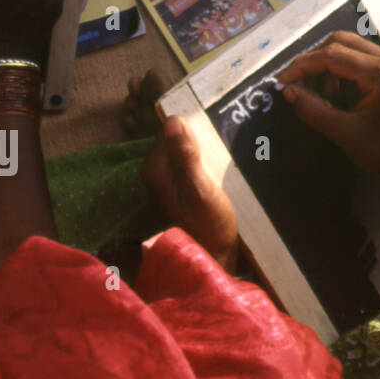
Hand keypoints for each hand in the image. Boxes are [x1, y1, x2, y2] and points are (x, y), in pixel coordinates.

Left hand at [141, 115, 238, 271]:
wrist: (215, 257)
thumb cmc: (209, 225)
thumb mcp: (201, 189)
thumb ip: (185, 157)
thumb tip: (174, 121)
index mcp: (154, 167)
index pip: (171, 128)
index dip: (194, 125)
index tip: (215, 131)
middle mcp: (156, 171)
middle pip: (179, 137)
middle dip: (201, 136)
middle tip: (223, 147)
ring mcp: (169, 179)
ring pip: (188, 149)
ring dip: (206, 148)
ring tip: (225, 159)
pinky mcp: (183, 187)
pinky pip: (193, 162)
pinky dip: (207, 160)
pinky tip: (222, 168)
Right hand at [278, 31, 379, 191]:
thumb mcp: (345, 134)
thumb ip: (313, 109)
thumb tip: (288, 90)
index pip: (334, 55)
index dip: (303, 66)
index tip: (284, 80)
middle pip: (342, 41)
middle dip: (315, 61)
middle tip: (301, 85)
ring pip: (352, 46)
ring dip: (329, 66)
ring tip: (324, 95)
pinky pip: (364, 57)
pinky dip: (344, 70)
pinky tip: (341, 93)